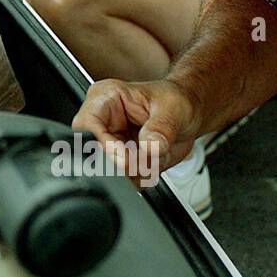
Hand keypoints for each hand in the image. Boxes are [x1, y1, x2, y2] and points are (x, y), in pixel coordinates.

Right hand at [71, 78, 202, 179]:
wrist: (190, 112)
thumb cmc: (176, 100)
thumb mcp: (173, 109)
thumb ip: (160, 129)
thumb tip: (149, 146)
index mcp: (106, 98)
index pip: (87, 123)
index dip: (103, 143)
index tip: (126, 155)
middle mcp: (104, 120)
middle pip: (95, 151)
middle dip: (124, 162)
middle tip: (148, 157)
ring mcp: (111, 142)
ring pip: (110, 169)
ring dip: (137, 170)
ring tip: (156, 155)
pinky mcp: (121, 160)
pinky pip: (125, 179)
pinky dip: (143, 177)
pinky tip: (155, 162)